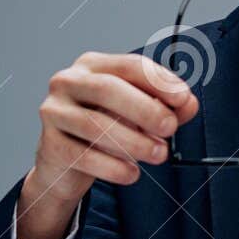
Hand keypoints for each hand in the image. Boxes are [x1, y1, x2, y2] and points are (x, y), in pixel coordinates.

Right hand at [16, 52, 199, 238]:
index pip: (129, 65)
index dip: (159, 81)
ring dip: (133, 142)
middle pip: (108, 89)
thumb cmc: (103, 132)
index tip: (183, 99)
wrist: (65, 165)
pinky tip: (131, 173)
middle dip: (145, 109)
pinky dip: (112, 167)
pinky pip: (83, 156)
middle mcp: (68, 82)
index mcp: (93, 66)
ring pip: (95, 124)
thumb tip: (188, 104)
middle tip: (170, 129)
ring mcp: (54, 112)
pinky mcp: (50, 144)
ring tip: (158, 154)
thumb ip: (165, 107)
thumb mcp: (137, 115)